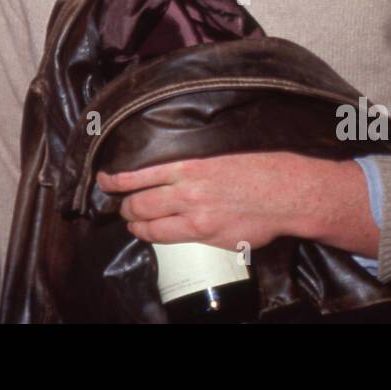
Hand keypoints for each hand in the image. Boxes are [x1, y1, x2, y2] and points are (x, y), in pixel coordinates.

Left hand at [96, 152, 377, 256]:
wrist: (286, 192)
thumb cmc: (259, 167)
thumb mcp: (221, 152)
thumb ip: (194, 160)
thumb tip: (174, 163)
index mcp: (189, 163)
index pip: (138, 173)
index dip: (114, 179)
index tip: (104, 179)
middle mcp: (186, 189)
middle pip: (137, 200)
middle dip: (122, 204)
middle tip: (118, 203)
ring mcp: (194, 214)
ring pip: (147, 222)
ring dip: (133, 222)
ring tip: (130, 220)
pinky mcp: (205, 234)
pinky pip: (167, 237)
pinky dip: (152, 235)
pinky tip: (149, 232)